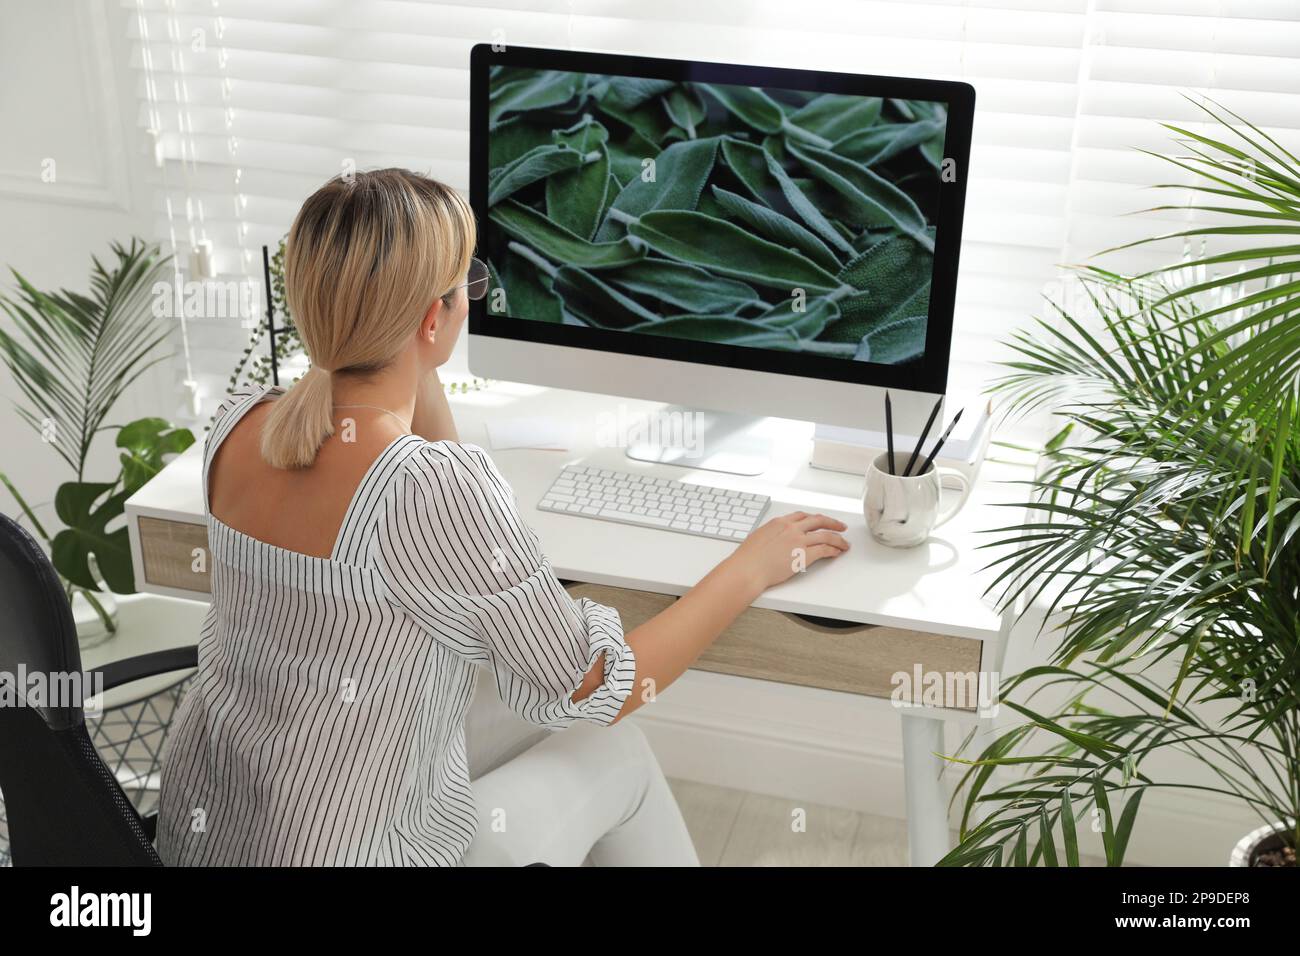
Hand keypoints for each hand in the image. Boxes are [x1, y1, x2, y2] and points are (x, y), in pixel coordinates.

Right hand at [727, 512, 849, 591]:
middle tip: (840, 526)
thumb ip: (771, 534)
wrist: (748, 568)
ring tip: (844, 543)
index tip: (820, 521)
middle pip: (819, 521)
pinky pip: (824, 549)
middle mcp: (792, 528)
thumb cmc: (748, 558)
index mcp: (780, 522)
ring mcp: (799, 540)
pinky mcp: (804, 555)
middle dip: (832, 523)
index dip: (814, 518)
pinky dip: (833, 550)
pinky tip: (837, 552)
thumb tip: (775, 538)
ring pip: (826, 535)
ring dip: (838, 539)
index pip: (803, 516)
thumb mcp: (758, 536)